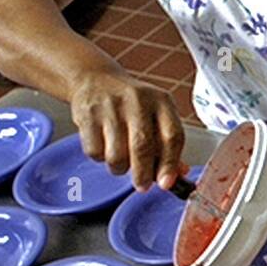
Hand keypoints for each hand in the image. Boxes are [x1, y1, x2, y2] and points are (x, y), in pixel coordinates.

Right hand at [69, 67, 186, 191]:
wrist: (96, 80)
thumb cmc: (133, 103)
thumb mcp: (157, 114)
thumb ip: (168, 144)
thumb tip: (179, 175)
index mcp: (161, 101)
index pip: (172, 136)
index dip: (170, 164)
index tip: (166, 184)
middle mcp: (137, 101)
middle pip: (143, 146)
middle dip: (143, 174)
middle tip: (143, 186)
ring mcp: (110, 107)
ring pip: (116, 155)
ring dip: (120, 168)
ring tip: (121, 160)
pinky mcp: (87, 114)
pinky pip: (95, 152)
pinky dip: (100, 158)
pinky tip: (104, 147)